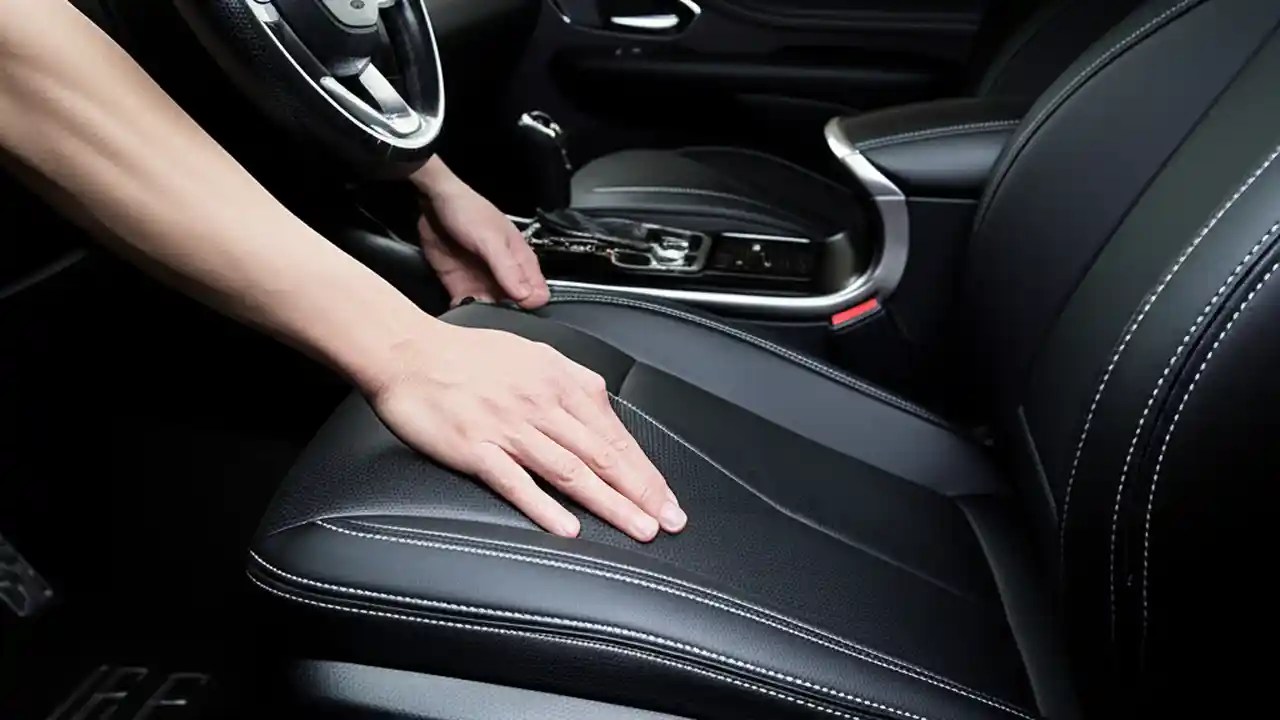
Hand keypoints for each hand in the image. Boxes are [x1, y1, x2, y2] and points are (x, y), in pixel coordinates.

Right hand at [370, 322, 686, 541]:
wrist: (407, 351)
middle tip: (668, 521)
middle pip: (602, 454)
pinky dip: (546, 507)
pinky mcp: (476, 448)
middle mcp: (540, 403)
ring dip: (610, 503)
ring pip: (571, 471)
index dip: (645, 470)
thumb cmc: (466, 355)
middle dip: (641, 492)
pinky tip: (569, 528)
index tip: (666, 498)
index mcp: (559, 380)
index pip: (614, 433)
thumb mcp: (531, 353)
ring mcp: (509, 427)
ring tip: (637, 528)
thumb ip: (568, 382)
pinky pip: (517, 482)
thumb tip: (600, 405)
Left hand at [412, 158, 549, 308]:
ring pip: (492, 311)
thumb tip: (527, 298)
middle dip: (507, 318)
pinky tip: (460, 315)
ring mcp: (483, 282)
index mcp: (521, 262)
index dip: (529, 305)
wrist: (433, 203)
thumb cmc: (469, 212)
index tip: (516, 310)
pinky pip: (468, 306)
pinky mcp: (461, 286)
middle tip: (494, 322)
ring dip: (485, 319)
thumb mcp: (491, 239)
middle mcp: (504, 276)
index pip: (537, 293)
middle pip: (515, 307)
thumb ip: (507, 268)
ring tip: (476, 319)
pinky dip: (465, 314)